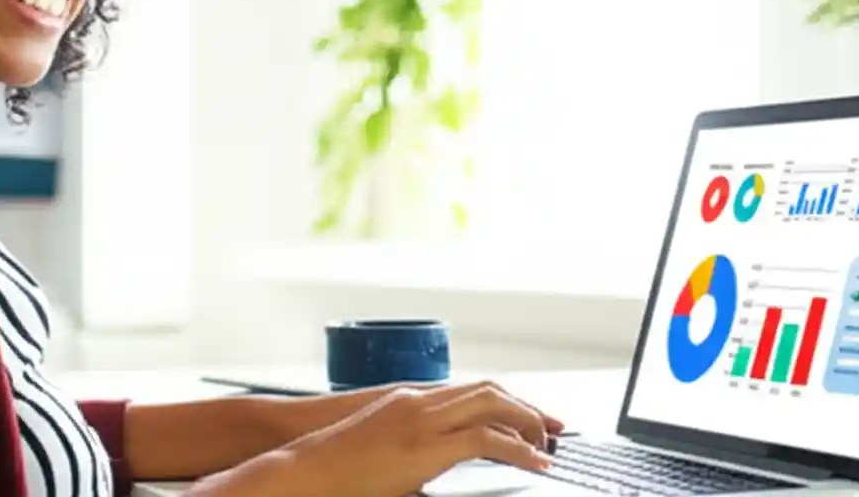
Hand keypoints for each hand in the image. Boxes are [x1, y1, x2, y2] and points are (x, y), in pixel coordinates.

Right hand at [284, 381, 555, 496]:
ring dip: (526, 422)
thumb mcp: (380, 446)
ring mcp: (422, 421)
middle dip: (527, 407)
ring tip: (545, 446)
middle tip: (555, 428)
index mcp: (409, 399)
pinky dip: (518, 448)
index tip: (535, 416)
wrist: (303, 469)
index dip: (508, 400)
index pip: (471, 389)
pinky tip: (533, 461)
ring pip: (492, 405)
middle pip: (490, 390)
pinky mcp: (424, 448)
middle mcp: (420, 402)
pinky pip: (485, 440)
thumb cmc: (332, 465)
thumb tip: (435, 464)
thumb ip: (411, 448)